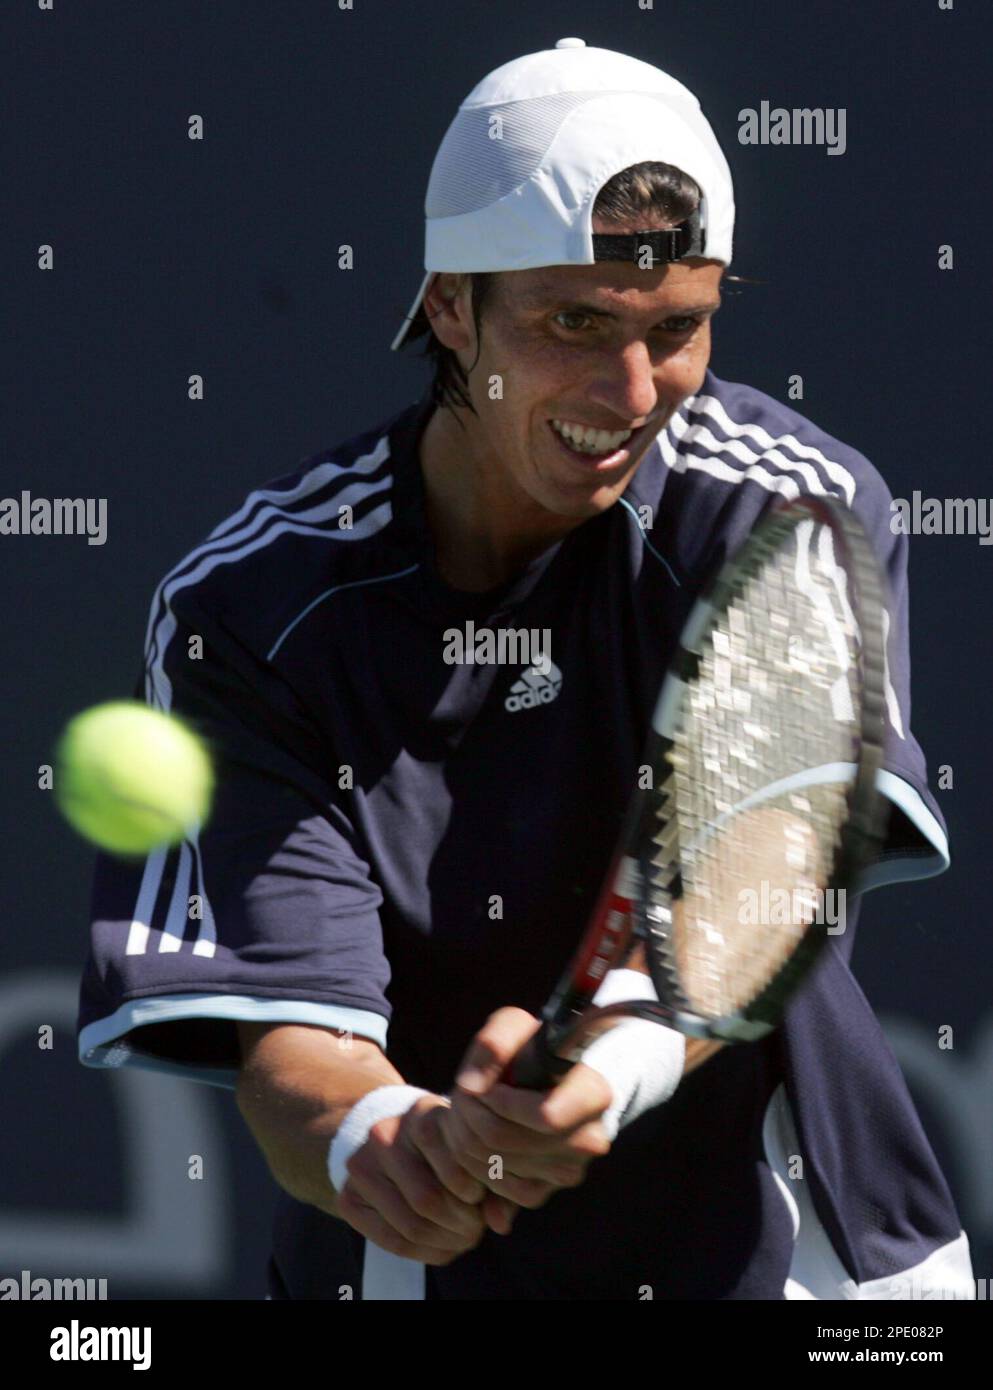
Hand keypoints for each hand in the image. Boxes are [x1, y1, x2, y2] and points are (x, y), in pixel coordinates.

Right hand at [336, 1094, 516, 1263]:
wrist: (395, 1141)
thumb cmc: (448, 1146)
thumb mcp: (474, 1151)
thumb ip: (496, 1184)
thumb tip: (500, 1222)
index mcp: (421, 1112)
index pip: (451, 1164)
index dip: (473, 1192)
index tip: (481, 1197)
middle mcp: (385, 1133)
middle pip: (427, 1199)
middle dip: (460, 1224)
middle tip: (475, 1227)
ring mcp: (361, 1165)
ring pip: (410, 1225)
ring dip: (445, 1241)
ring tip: (462, 1237)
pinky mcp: (348, 1197)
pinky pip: (391, 1242)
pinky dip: (423, 1252)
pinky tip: (442, 1244)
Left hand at [441, 1008, 612, 1208]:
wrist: (541, 1084)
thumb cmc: (528, 1052)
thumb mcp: (513, 1028)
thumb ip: (492, 1043)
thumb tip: (472, 1086)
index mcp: (593, 1094)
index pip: (546, 1116)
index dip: (504, 1102)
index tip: (489, 1087)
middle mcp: (589, 1138)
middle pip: (505, 1139)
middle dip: (470, 1114)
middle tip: (462, 1096)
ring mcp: (567, 1171)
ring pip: (493, 1164)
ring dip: (464, 1137)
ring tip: (467, 1112)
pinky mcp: (544, 1192)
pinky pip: (495, 1188)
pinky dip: (474, 1164)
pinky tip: (476, 1138)